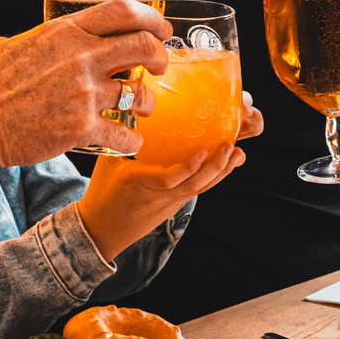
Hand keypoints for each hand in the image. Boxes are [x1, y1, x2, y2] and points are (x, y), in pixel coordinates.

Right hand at [0, 0, 171, 167]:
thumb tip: (51, 36)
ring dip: (148, 101)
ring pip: (139, 93)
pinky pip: (124, 133)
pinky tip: (130, 141)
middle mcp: (79, 57)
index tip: (161, 29)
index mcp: (64, 32)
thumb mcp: (15, 44)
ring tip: (144, 107)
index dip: (151, 18)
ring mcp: (82, 93)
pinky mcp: (79, 128)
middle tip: (160, 66)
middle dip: (160, 56)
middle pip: (143, 46)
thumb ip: (44, 39)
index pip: (123, 10)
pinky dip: (132, 140)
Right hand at [78, 91, 263, 261]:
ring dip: (221, 173)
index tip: (203, 152)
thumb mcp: (108, 162)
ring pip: (199, 189)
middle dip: (217, 166)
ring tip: (238, 155)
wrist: (101, 231)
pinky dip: (211, 178)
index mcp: (140, 183)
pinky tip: (224, 165)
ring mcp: (168, 204)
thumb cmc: (102, 194)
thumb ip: (123, 138)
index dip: (188, 168)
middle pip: (194, 185)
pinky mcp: (172, 207)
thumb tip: (133, 107)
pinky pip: (195, 191)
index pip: (168, 179)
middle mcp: (159, 196)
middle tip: (232, 146)